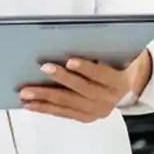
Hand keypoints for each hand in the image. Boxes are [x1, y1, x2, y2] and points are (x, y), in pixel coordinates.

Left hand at [19, 50, 152, 123]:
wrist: (127, 86)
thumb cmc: (116, 63)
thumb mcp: (117, 54)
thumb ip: (102, 48)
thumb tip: (76, 35)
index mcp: (119, 81)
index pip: (102, 74)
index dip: (86, 68)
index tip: (70, 61)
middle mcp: (109, 99)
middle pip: (81, 89)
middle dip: (61, 79)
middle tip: (43, 68)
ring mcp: (96, 111)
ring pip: (68, 104)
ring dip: (45, 98)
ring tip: (26, 92)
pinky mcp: (85, 117)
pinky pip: (63, 113)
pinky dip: (45, 108)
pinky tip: (30, 104)